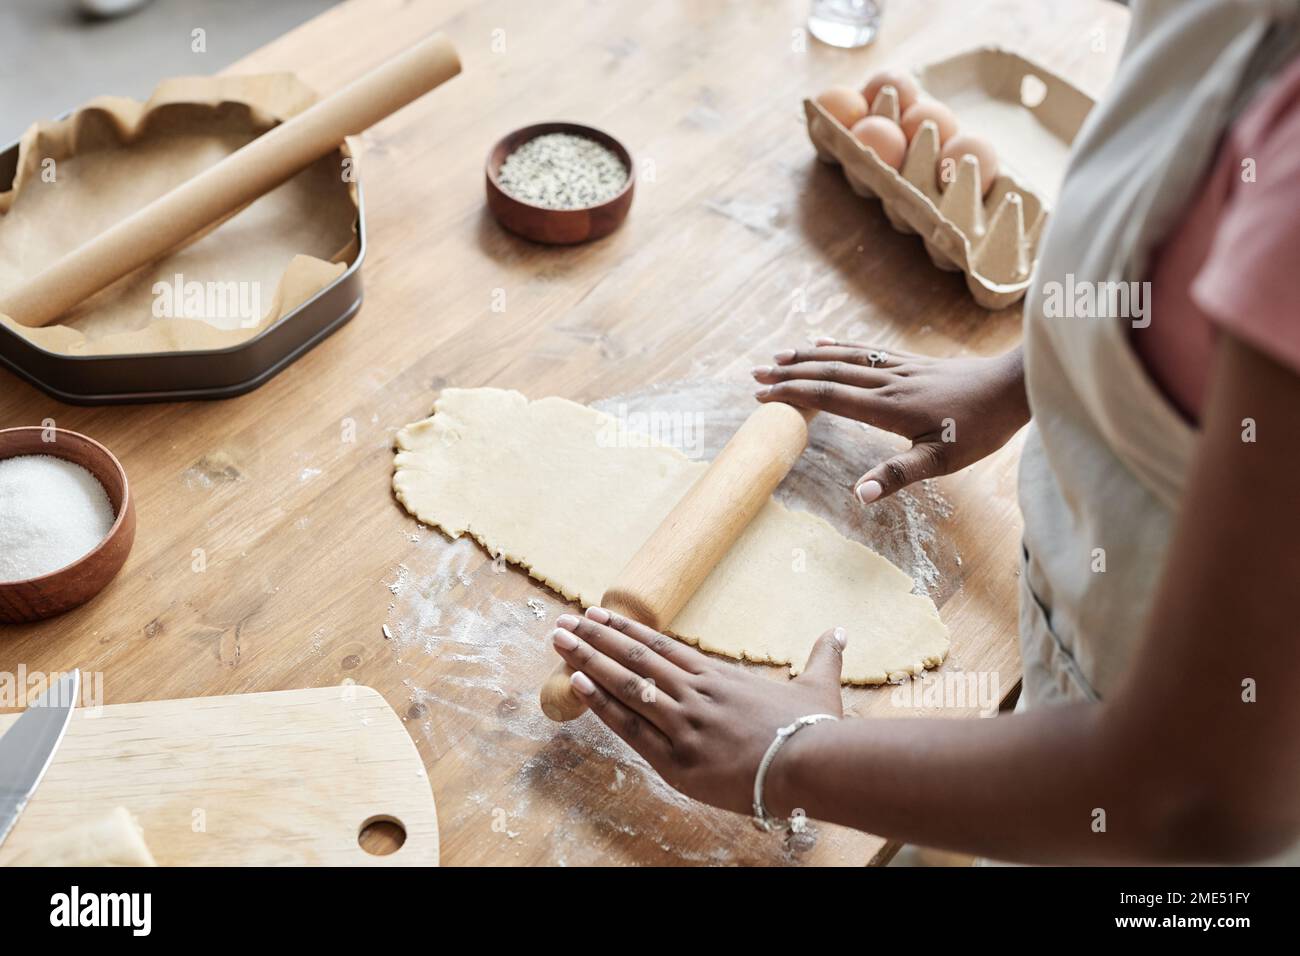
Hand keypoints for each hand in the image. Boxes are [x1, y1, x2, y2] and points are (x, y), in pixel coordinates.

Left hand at [550, 607, 845, 815]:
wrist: (814, 764)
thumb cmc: (817, 729)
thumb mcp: (820, 687)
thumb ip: (822, 655)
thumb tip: (839, 630)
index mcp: (719, 677)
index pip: (661, 646)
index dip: (626, 630)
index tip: (598, 613)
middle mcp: (695, 693)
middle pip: (634, 657)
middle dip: (594, 638)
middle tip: (562, 620)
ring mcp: (683, 723)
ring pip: (625, 684)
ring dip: (587, 660)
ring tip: (557, 641)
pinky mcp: (677, 758)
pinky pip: (630, 726)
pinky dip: (601, 704)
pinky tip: (574, 684)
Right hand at [752, 339, 1029, 502]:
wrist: (1012, 387)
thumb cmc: (979, 428)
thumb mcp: (941, 460)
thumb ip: (897, 475)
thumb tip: (858, 496)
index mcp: (887, 407)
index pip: (829, 396)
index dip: (793, 395)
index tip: (763, 397)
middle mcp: (886, 382)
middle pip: (829, 372)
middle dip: (789, 373)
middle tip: (755, 375)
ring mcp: (898, 368)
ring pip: (843, 357)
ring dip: (807, 357)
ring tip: (778, 356)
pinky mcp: (910, 363)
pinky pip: (864, 351)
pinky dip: (838, 347)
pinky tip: (824, 343)